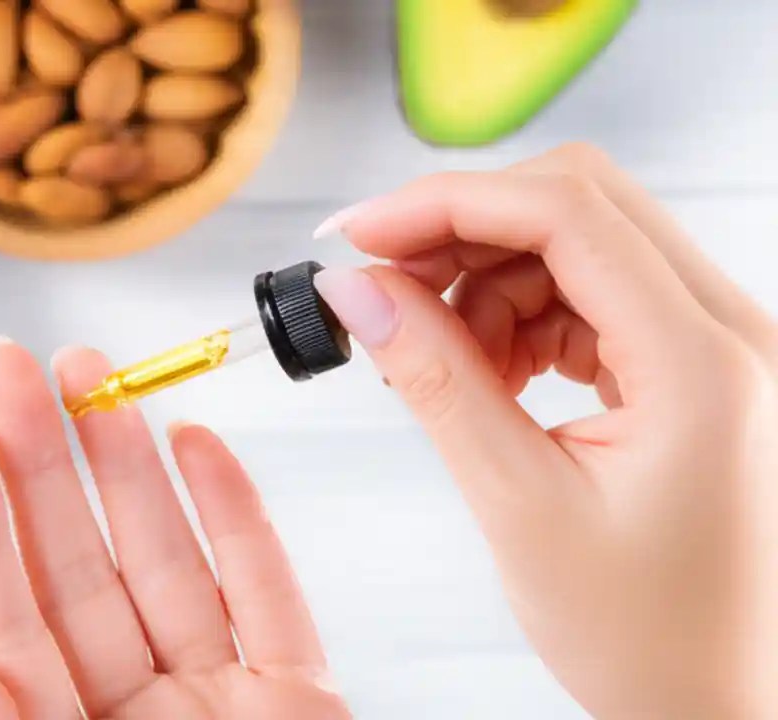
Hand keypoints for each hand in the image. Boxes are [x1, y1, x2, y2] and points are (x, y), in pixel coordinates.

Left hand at [0, 340, 350, 719]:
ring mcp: (218, 701)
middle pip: (78, 572)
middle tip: (13, 369)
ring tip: (94, 379)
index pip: (6, 618)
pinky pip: (266, 591)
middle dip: (44, 461)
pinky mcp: (298, 698)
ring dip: (132, 463)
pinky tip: (198, 446)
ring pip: (167, 562)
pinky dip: (238, 515)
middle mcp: (137, 712)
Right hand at [314, 143, 777, 718]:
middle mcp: (728, 331)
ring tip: (443, 366)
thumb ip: (435, 381)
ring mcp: (717, 342)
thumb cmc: (648, 635)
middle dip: (464, 233)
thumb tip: (357, 291)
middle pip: (578, 206)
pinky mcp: (694, 361)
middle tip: (383, 288)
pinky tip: (488, 376)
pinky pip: (592, 294)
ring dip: (487, 283)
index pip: (567, 213)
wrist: (722, 698)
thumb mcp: (519, 506)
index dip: (446, 204)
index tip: (360, 234)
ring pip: (579, 244)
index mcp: (703, 363)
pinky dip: (520, 317)